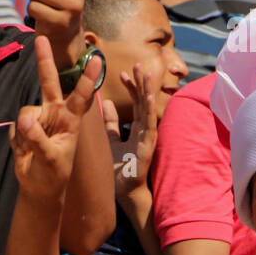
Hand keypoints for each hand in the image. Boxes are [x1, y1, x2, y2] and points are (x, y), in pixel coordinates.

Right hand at [10, 35, 101, 201]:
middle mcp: (55, 113)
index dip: (87, 77)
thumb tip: (24, 120)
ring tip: (32, 150)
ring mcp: (38, 118)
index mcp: (71, 119)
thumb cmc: (54, 172)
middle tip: (40, 38)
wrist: (40, 186)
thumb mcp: (51, 158)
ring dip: (26, 133)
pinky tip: (24, 151)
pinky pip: (15, 126)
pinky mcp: (23, 126)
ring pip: (26, 113)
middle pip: (48, 82)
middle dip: (44, 60)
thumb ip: (38, 139)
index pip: (81, 95)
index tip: (96, 59)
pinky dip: (17, 140)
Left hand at [101, 63, 157, 195]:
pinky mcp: (148, 146)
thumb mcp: (111, 139)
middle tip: (138, 64)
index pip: (135, 102)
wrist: (124, 190)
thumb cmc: (120, 168)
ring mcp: (148, 137)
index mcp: (137, 127)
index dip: (131, 87)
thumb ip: (110, 123)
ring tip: (147, 74)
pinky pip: (149, 126)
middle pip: (143, 101)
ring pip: (148, 110)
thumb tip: (106, 103)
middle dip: (141, 83)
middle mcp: (145, 129)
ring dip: (147, 91)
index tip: (124, 73)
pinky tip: (147, 98)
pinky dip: (148, 111)